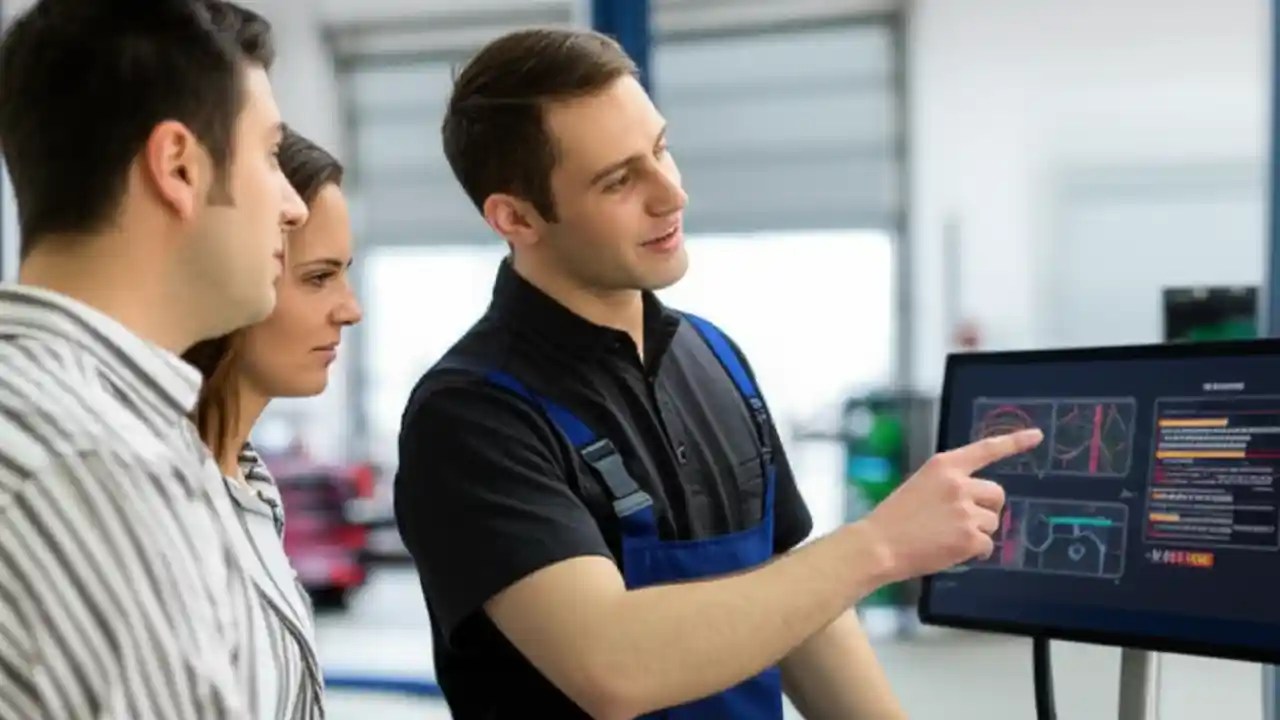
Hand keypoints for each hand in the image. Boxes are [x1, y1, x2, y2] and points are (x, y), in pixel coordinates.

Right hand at [860, 428, 1043, 581]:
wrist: (878, 545)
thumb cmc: (895, 519)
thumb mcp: (921, 486)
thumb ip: (949, 485)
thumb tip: (977, 500)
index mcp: (944, 466)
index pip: (986, 449)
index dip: (1014, 442)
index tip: (1037, 436)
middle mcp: (958, 484)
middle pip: (997, 494)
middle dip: (987, 508)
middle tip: (964, 520)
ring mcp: (965, 511)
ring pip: (992, 522)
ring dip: (977, 532)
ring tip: (948, 536)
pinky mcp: (969, 537)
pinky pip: (987, 545)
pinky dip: (974, 552)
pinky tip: (952, 551)